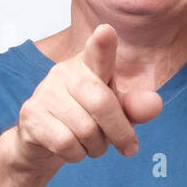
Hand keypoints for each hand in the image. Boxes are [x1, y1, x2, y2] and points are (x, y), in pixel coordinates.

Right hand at [9, 24, 162, 171]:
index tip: (106, 32)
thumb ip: (135, 107)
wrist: (42, 143)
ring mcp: (45, 92)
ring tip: (92, 145)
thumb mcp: (116, 112)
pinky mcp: (31, 115)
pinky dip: (77, 155)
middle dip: (120, 132)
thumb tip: (155, 104)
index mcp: (89, 65)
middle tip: (129, 147)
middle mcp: (64, 72)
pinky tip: (72, 149)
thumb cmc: (85, 119)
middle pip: (102, 104)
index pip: (98, 53)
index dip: (103, 44)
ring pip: (86, 130)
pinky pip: (66, 144)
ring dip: (97, 147)